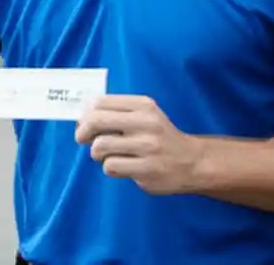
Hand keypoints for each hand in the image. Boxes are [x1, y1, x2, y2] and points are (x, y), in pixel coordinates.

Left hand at [75, 95, 204, 194]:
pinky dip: (110, 168)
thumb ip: (115, 112)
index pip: (100, 102)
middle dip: (82, 131)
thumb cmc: (159, 137)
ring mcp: (148, 148)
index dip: (85, 113)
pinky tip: (123, 166)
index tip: (83, 122)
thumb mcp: (144, 115)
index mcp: (144, 106)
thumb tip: (80, 116)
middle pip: (96, 121)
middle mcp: (147, 124)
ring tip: (109, 155)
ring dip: (97, 153)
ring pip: (100, 147)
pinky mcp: (147, 170)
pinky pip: (111, 167)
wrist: (193, 162)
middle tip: (82, 138)